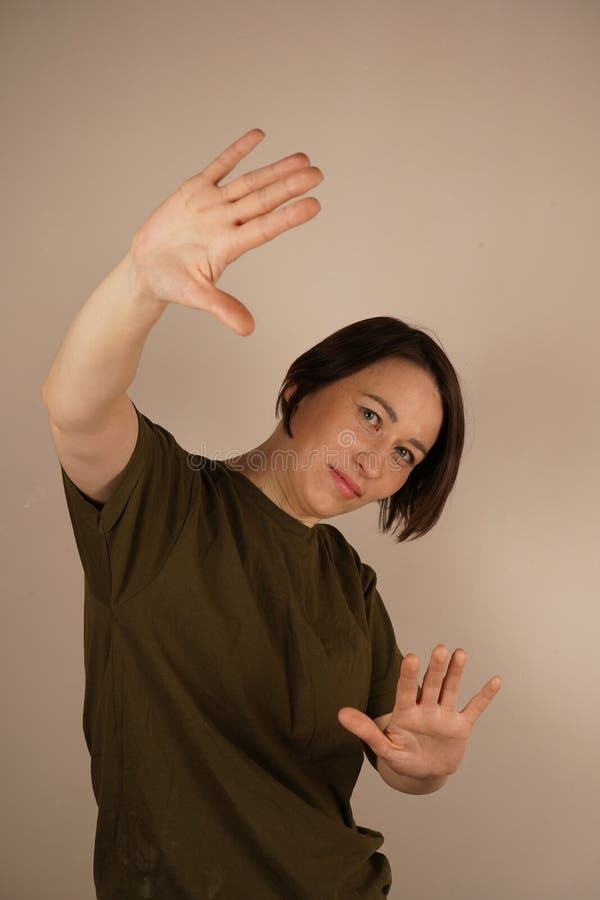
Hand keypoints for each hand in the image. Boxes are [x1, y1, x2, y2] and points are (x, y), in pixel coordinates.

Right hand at [128, 127, 323, 334]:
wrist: (146, 269)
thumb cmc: (171, 284)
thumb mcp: (196, 296)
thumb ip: (222, 308)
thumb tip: (248, 330)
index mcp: (229, 245)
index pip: (265, 228)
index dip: (288, 216)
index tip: (314, 205)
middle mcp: (227, 222)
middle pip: (263, 200)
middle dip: (289, 186)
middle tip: (317, 173)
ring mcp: (214, 205)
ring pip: (249, 182)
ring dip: (275, 170)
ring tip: (303, 158)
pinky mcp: (195, 190)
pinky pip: (220, 165)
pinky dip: (237, 151)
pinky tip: (260, 136)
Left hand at [337, 645, 501, 779]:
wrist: (423, 772)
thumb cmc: (401, 757)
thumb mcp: (384, 748)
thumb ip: (366, 730)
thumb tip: (340, 714)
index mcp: (406, 713)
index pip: (406, 690)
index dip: (409, 675)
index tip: (410, 658)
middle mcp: (426, 709)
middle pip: (431, 684)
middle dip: (435, 668)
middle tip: (439, 649)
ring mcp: (444, 716)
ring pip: (451, 690)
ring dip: (456, 673)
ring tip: (460, 653)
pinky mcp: (461, 726)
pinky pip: (474, 709)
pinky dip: (485, 696)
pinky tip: (495, 680)